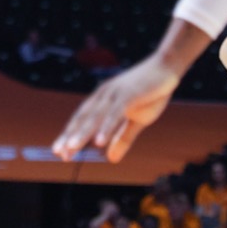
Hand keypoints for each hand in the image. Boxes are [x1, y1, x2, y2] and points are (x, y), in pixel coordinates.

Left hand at [53, 53, 178, 161]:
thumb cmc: (151, 92)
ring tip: (72, 148)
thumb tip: (110, 159)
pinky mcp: (128, 94)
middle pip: (83, 118)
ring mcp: (114, 93)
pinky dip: (106, 127)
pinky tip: (99, 141)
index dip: (70, 136)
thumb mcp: (136, 120)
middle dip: (70, 136)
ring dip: (83, 133)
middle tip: (60, 153)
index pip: (82, 120)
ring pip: (95, 117)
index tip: (60, 153)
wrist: (166, 68)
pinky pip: (114, 113)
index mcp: (102, 100)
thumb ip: (122, 138)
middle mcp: (103, 95)